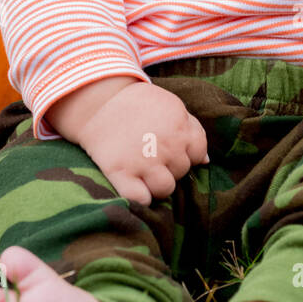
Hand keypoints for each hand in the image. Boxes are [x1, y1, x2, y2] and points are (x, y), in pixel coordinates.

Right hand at [78, 82, 208, 205]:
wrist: (97, 103)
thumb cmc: (137, 104)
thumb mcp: (170, 105)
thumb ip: (191, 129)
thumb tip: (205, 161)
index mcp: (179, 126)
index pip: (198, 154)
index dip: (187, 153)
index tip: (172, 148)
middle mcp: (165, 145)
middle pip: (182, 172)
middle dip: (170, 166)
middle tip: (152, 154)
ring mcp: (143, 161)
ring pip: (166, 189)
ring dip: (157, 184)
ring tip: (145, 172)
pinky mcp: (120, 172)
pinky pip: (141, 199)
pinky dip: (139, 196)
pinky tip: (133, 184)